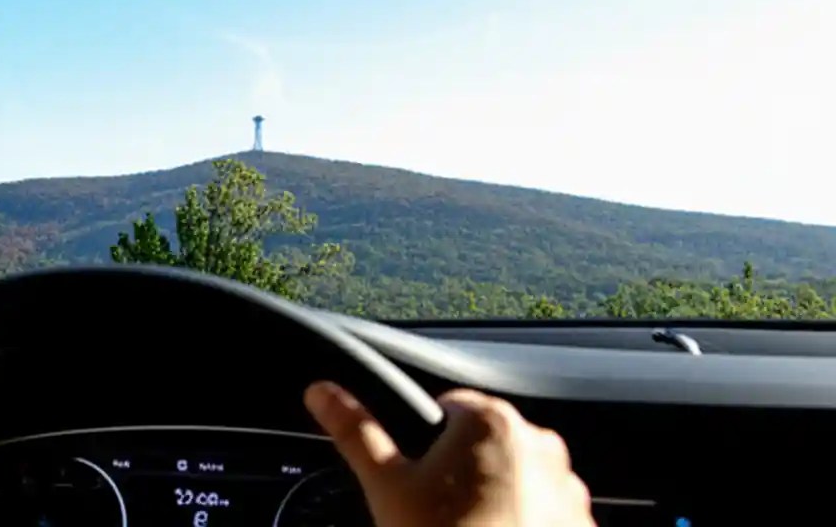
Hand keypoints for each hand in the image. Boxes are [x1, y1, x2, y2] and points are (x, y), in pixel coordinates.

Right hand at [304, 382, 594, 526]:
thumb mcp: (387, 486)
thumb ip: (356, 431)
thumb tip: (320, 390)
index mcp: (490, 420)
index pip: (449, 407)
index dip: (427, 441)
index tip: (420, 477)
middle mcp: (540, 443)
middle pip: (486, 444)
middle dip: (464, 470)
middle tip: (439, 513)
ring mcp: (570, 487)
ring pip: (519, 479)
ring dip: (499, 496)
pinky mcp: (583, 525)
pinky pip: (548, 514)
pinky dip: (527, 524)